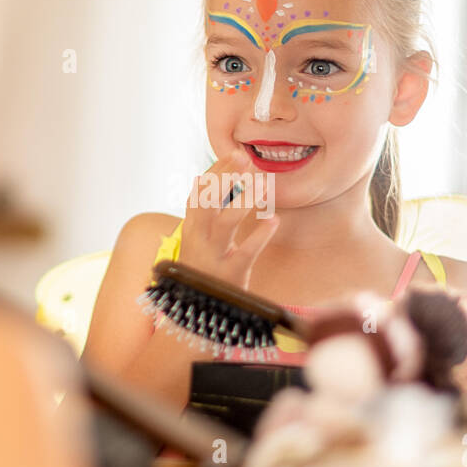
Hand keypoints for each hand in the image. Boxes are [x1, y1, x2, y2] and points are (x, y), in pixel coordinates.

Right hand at [177, 149, 279, 288]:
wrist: (197, 313)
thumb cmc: (205, 269)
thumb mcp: (202, 240)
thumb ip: (211, 214)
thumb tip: (217, 178)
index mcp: (191, 228)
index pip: (199, 192)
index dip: (216, 171)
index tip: (234, 153)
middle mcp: (198, 240)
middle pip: (208, 202)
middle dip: (225, 178)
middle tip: (245, 158)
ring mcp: (212, 257)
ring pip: (225, 223)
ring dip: (244, 201)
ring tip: (263, 186)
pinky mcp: (229, 275)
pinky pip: (245, 252)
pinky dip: (260, 236)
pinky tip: (274, 220)